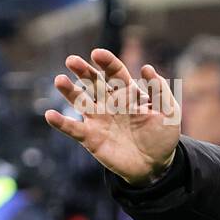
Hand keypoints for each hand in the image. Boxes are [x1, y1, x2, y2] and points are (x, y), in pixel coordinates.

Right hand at [45, 49, 180, 185]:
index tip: (98, 54)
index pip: (115, 73)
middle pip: (93, 83)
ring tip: (59, 80)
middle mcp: (109, 103)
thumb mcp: (169, 113)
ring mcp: (98, 120)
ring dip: (69, 91)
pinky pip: (74, 129)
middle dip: (83, 71)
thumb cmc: (162, 136)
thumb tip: (147, 68)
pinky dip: (61, 123)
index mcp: (128, 93)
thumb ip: (161, 91)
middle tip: (72, 61)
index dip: (107, 63)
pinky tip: (50, 115)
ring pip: (80, 101)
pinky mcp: (90, 138)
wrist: (156, 165)